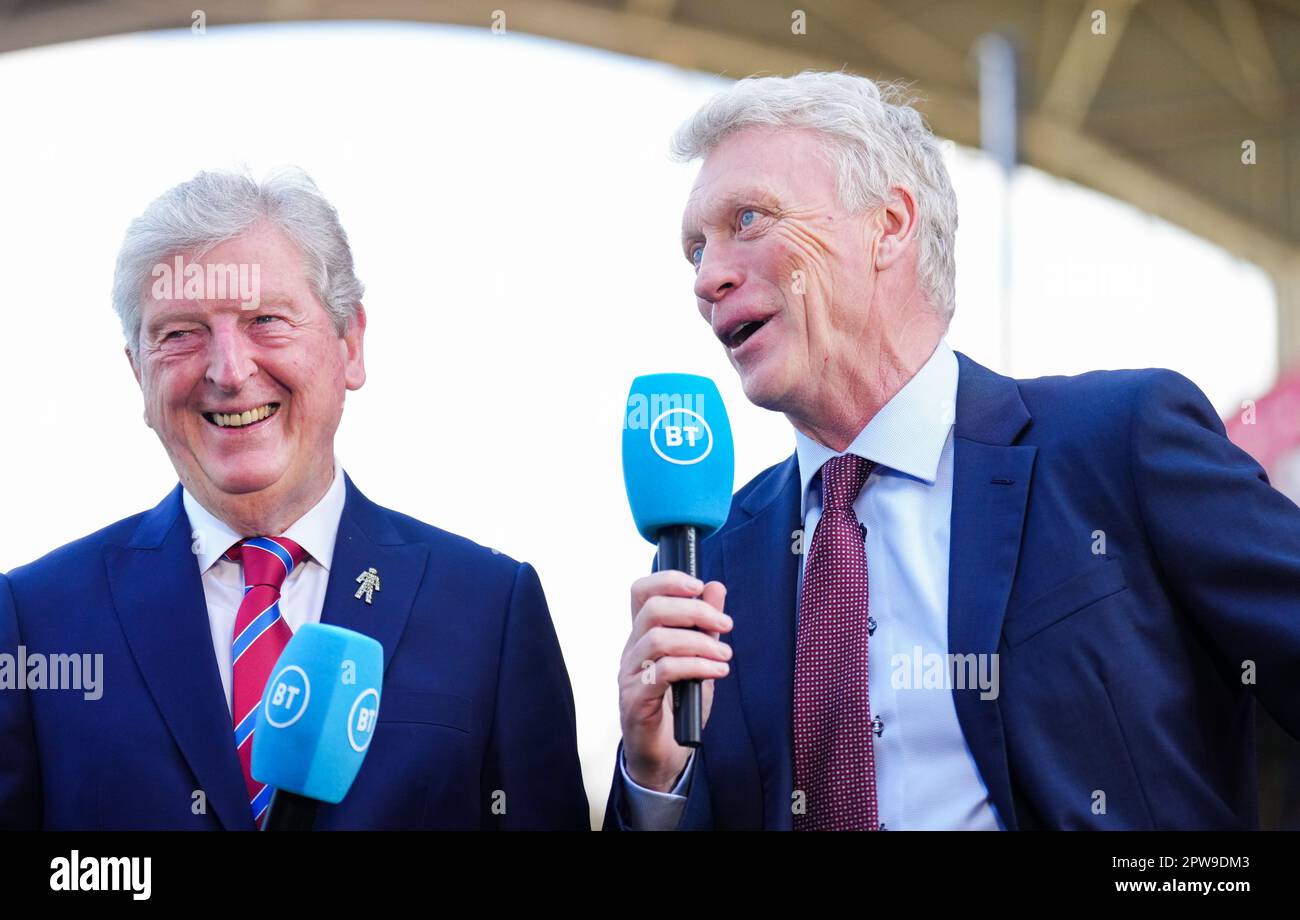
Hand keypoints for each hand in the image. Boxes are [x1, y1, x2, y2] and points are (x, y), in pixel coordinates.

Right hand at [618, 570, 731, 791]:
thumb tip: (715, 586)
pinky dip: (696, 666)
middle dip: (695, 611)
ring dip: (700, 643)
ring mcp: (630, 673)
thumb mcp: (699, 656)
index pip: (641, 592)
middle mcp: (632, 649)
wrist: (666, 752)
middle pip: (652, 610)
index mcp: (643, 634)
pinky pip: (664, 671)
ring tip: (725, 657)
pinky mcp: (635, 698)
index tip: (699, 585)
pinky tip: (717, 672)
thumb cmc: (680, 703)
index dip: (668, 580)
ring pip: (658, 639)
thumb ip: (705, 624)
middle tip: (725, 625)